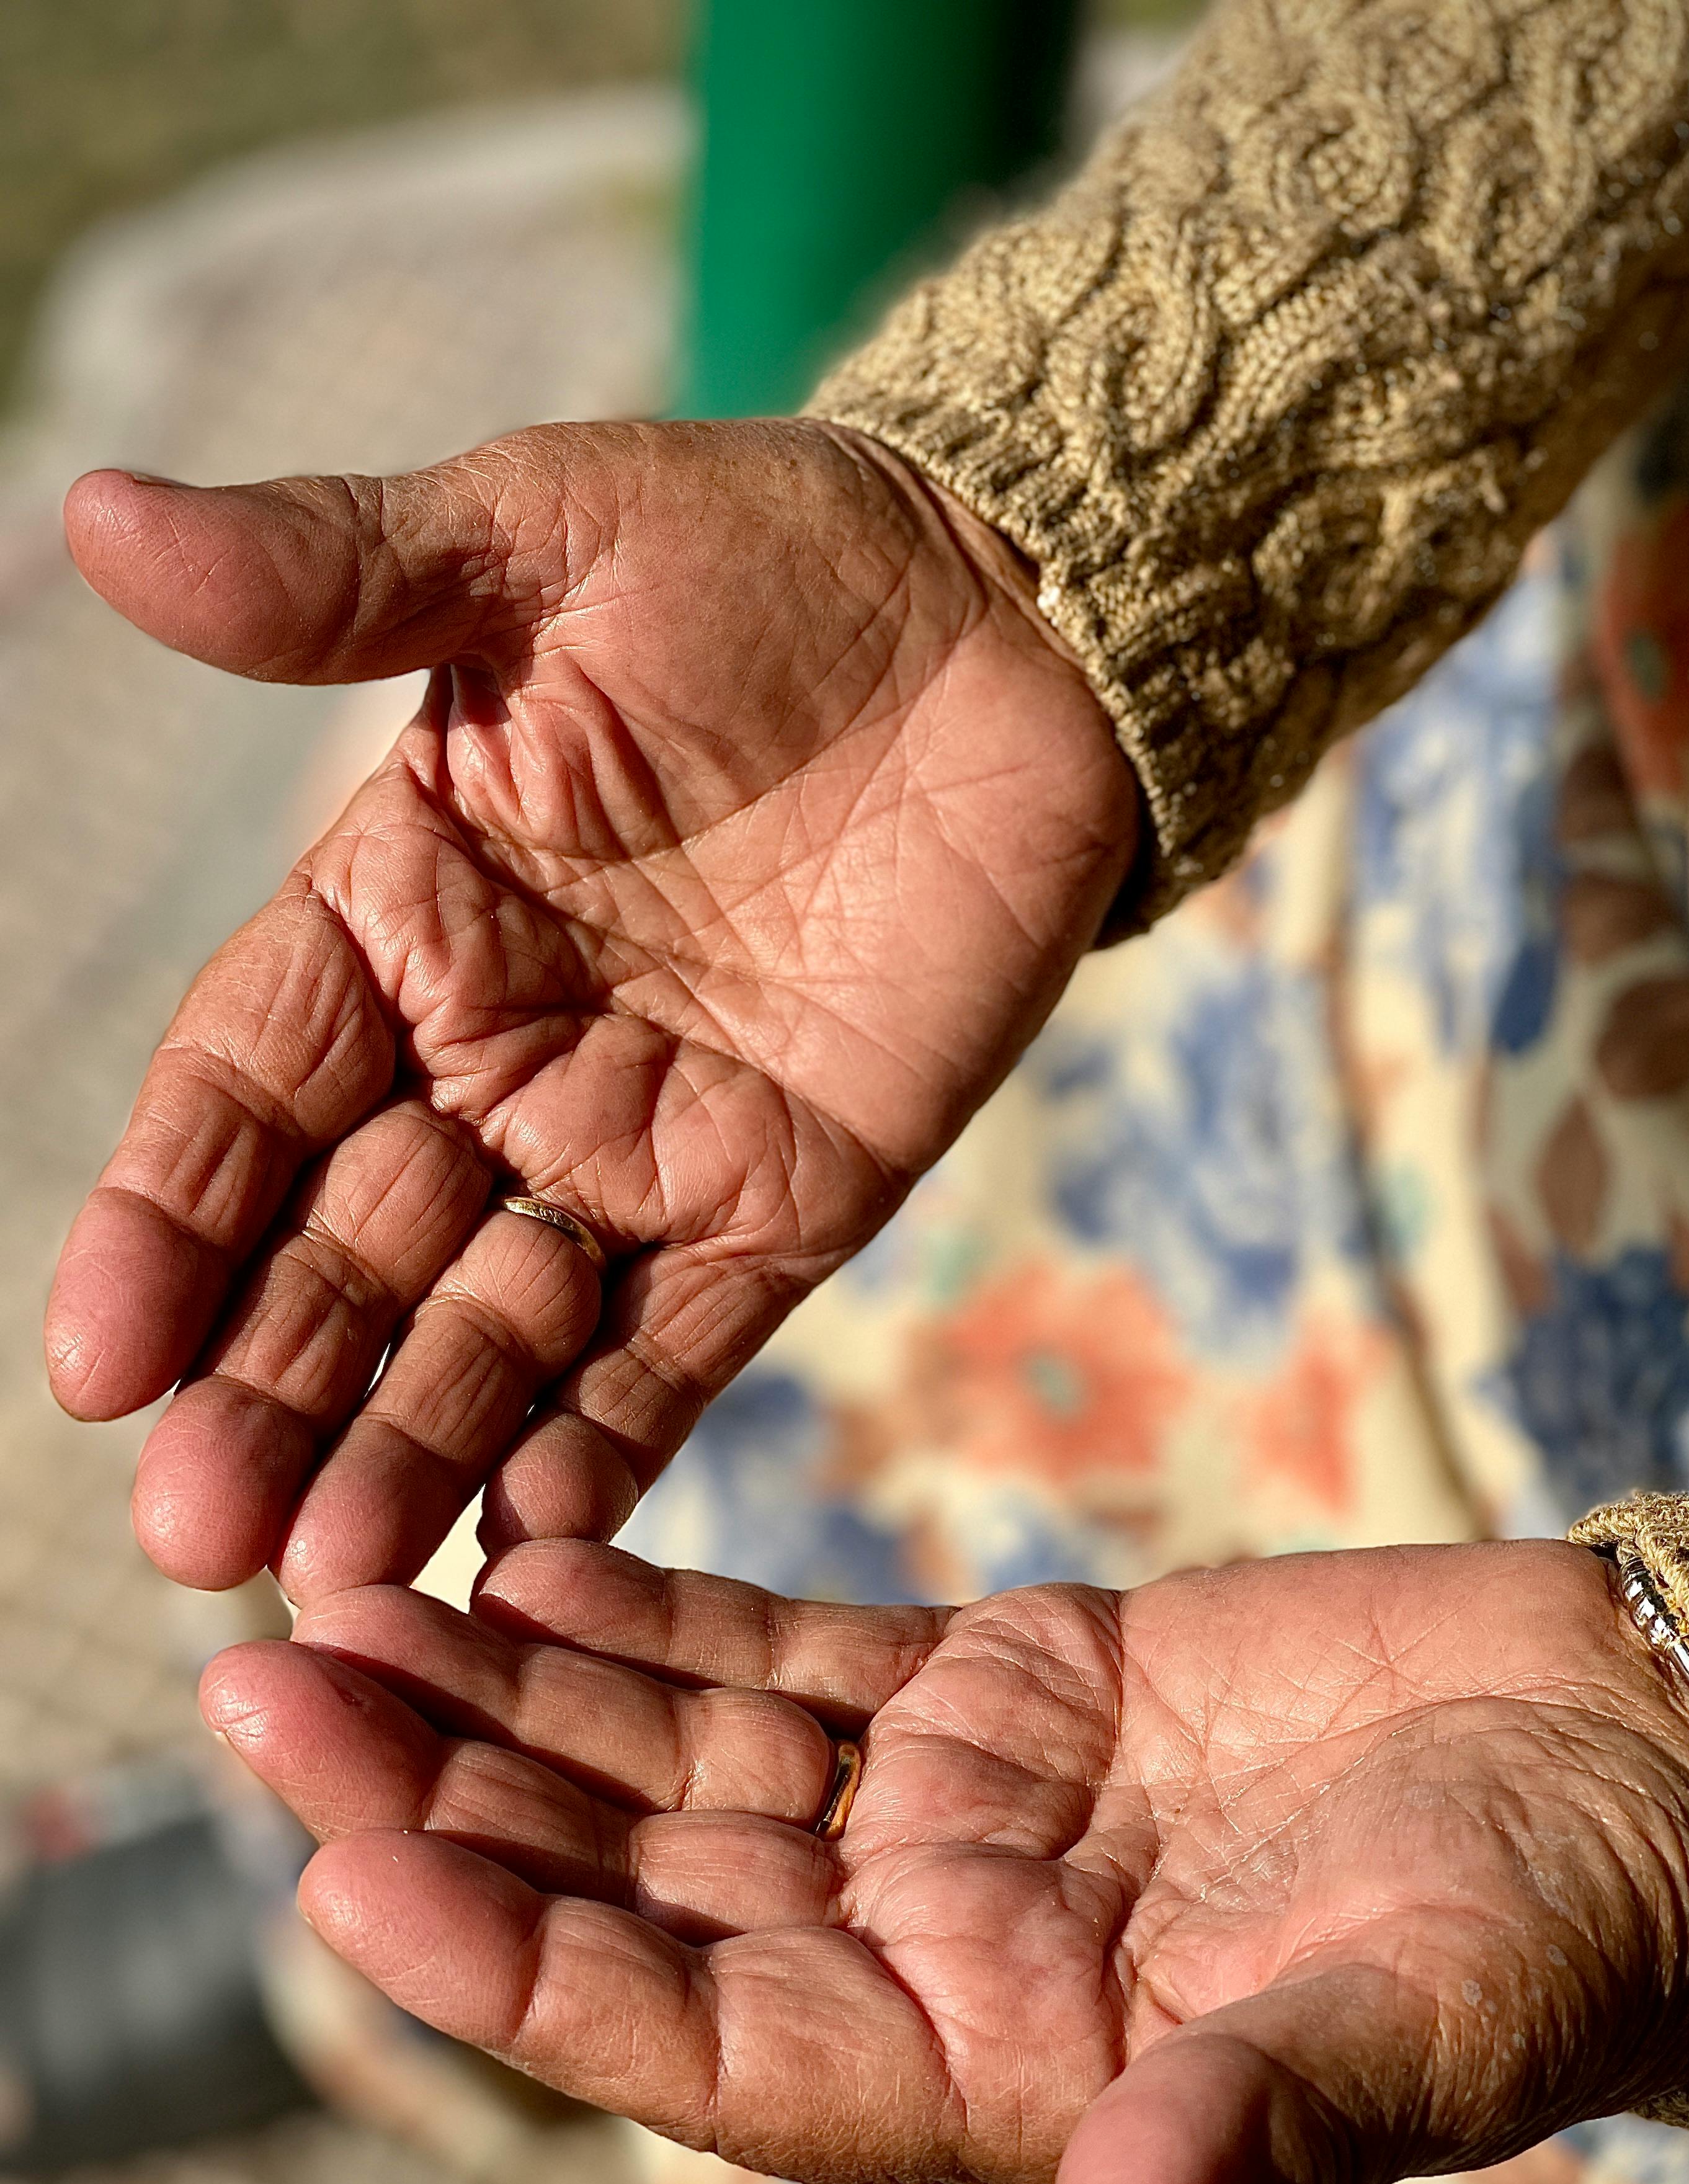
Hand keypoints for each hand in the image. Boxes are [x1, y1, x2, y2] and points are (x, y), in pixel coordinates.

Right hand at [46, 422, 1135, 1596]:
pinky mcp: (788, 1199)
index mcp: (399, 914)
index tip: (97, 1365)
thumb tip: (94, 516)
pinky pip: (680, 1349)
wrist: (1013, 616)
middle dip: (274, 1389)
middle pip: (350, 1249)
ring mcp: (642, 1142)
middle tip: (198, 1536)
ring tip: (341, 1581)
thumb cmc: (765, 551)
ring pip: (495, 1331)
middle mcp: (497, 1054)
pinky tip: (536, 1556)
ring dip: (414, 1452)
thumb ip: (331, 577)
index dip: (167, 1227)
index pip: (245, 1094)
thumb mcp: (534, 538)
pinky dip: (610, 1448)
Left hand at [200, 1535, 1688, 2183]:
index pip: (709, 2044)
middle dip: (449, 1802)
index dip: (523, 1973)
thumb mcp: (1427, 2027)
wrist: (1624, 1767)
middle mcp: (938, 1952)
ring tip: (333, 1609)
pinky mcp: (994, 1688)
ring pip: (676, 1757)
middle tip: (265, 1690)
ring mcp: (952, 1813)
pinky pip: (777, 1654)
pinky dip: (646, 1611)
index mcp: (1010, 2075)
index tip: (348, 1876)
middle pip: (642, 1886)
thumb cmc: (1555, 1924)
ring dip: (505, 1695)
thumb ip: (1265, 2125)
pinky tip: (522, 1554)